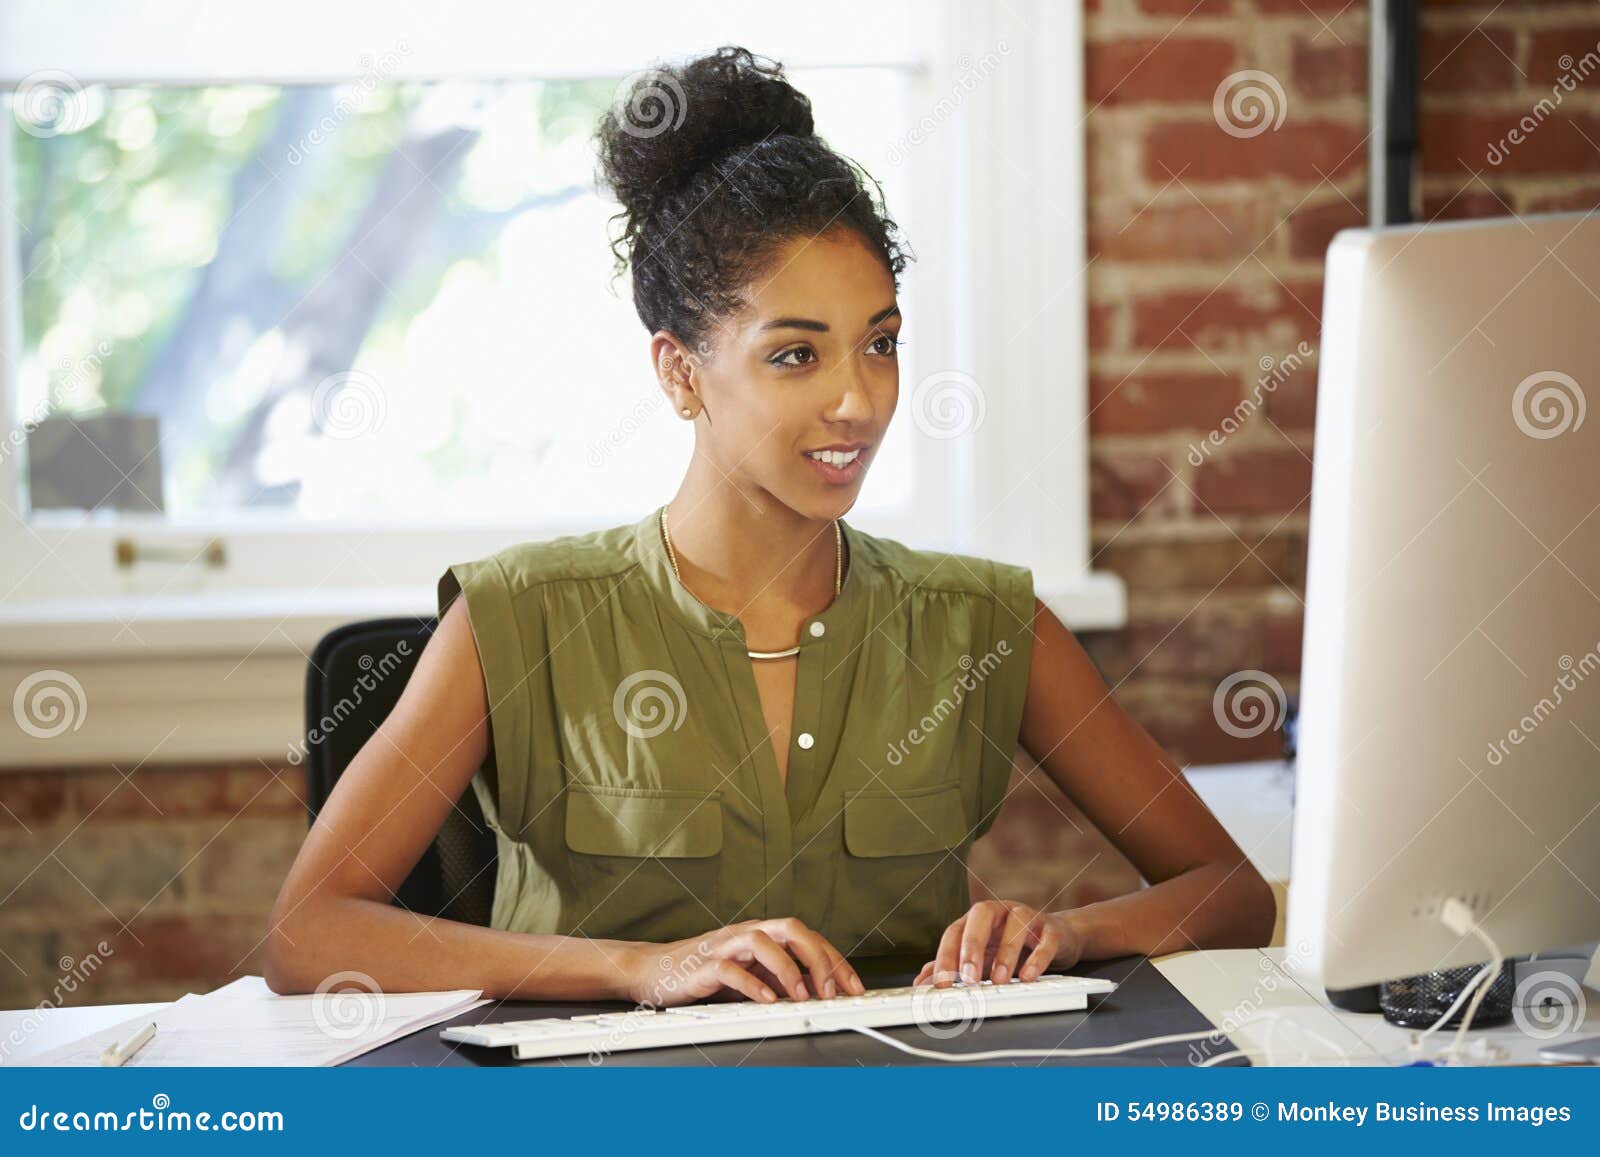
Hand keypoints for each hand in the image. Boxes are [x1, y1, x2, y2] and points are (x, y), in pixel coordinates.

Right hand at [625, 917, 866, 1006]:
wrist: (653, 970)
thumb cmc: (703, 971)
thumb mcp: (750, 973)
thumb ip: (778, 978)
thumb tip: (817, 993)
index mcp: (762, 934)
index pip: (808, 938)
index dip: (835, 960)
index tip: (854, 987)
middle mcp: (747, 933)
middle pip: (791, 928)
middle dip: (818, 958)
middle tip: (832, 990)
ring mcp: (724, 945)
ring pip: (763, 942)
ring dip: (788, 969)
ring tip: (801, 997)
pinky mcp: (703, 964)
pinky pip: (731, 969)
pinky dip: (752, 984)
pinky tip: (766, 1000)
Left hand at [914, 900, 1082, 986]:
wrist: (1056, 936)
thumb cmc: (1010, 944)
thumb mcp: (980, 954)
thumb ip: (952, 965)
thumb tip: (921, 982)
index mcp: (977, 918)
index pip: (955, 931)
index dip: (946, 956)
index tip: (941, 984)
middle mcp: (1000, 912)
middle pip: (981, 917)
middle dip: (971, 947)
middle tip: (967, 978)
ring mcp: (1027, 917)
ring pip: (1015, 925)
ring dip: (1005, 953)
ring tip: (998, 980)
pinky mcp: (1051, 930)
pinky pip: (1046, 940)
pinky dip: (1037, 958)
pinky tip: (1028, 976)